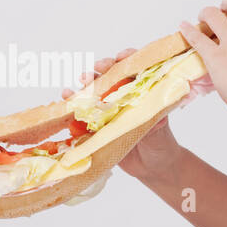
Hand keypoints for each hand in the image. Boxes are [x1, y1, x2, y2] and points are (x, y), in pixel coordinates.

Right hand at [61, 48, 183, 182]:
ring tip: (69, 93)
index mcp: (140, 91)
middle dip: (96, 74)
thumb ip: (154, 123)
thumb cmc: (161, 143)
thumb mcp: (160, 131)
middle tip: (88, 75)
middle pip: (107, 79)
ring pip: (91, 97)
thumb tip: (153, 116)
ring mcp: (108, 112)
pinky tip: (65, 114)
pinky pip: (82, 121)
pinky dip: (72, 117)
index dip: (126, 60)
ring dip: (78, 93)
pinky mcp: (98, 128)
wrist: (153, 167)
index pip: (133, 69)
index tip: (120, 58)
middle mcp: (122, 97)